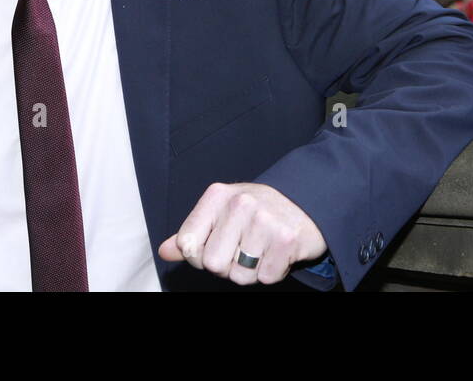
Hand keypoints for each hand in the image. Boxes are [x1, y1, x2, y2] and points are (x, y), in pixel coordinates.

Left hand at [158, 182, 327, 285]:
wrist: (307, 203)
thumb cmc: (258, 211)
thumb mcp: (222, 213)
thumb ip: (193, 233)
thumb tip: (165, 251)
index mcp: (218, 195)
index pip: (186, 243)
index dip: (199, 255)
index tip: (215, 245)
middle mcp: (240, 203)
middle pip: (213, 264)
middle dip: (227, 265)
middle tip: (244, 248)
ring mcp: (264, 220)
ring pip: (240, 276)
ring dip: (251, 270)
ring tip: (262, 249)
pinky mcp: (286, 240)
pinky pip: (266, 278)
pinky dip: (272, 272)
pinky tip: (278, 252)